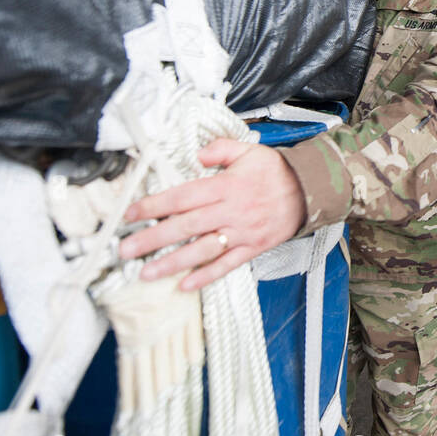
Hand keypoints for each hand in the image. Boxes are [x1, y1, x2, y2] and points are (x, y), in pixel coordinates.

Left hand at [119, 139, 304, 290]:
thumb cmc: (275, 171)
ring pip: (202, 250)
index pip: (183, 197)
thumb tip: (197, 155)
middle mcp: (231, 211)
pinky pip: (227, 265)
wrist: (311, 191)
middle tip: (125, 250)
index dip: (154, 206)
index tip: (130, 214)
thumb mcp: (249, 150)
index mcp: (226, 186)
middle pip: (186, 227)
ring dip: (172, 263)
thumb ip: (221, 149)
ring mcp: (242, 233)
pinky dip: (206, 277)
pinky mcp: (252, 248)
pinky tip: (185, 286)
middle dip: (152, 239)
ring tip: (146, 273)